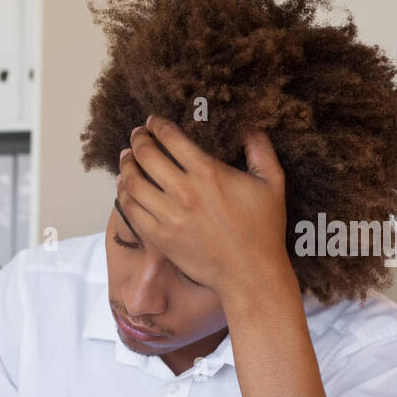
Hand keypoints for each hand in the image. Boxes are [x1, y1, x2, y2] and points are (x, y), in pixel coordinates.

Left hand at [116, 114, 292, 299]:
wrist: (250, 273)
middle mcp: (184, 192)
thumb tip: (250, 127)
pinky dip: (123, 195)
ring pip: (132, 183)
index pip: (170, 138)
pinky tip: (125, 188)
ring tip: (126, 158)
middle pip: (146, 156)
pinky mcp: (160, 238)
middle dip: (137, 140)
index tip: (152, 122)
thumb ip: (260, 150)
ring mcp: (168, 217)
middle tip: (136, 136)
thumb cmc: (263, 229)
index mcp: (208, 173)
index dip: (156, 125)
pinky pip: (131, 211)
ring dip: (126, 166)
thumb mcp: (272, 183)